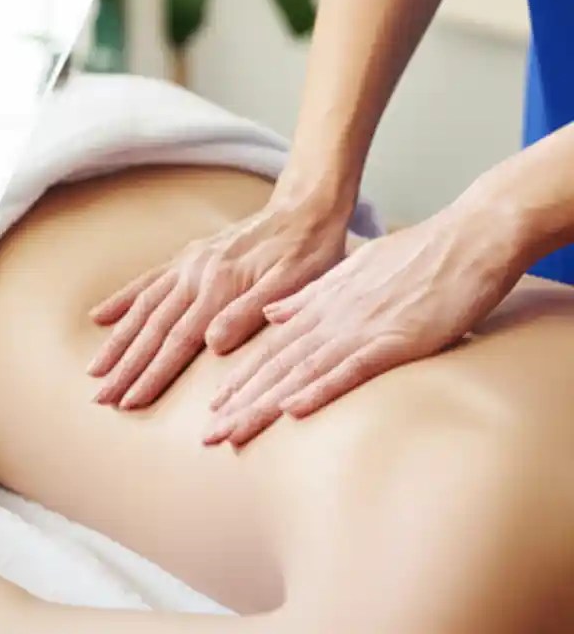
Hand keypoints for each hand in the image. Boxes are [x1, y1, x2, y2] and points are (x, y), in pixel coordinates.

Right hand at [86, 196, 349, 409]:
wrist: (304, 208)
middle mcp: (195, 275)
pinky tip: (99, 317)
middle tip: (100, 398)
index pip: (178, 341)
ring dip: (117, 341)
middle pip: (152, 329)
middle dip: (125, 367)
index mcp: (220, 287)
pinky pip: (147, 281)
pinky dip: (121, 300)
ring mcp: (187, 265)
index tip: (130, 401)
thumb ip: (250, 312)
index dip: (152, 374)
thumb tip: (213, 344)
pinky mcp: (187, 258)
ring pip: (143, 309)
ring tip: (94, 370)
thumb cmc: (307, 251)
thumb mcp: (294, 284)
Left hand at [204, 200, 526, 446]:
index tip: (213, 406)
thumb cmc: (417, 256)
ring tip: (231, 431)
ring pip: (300, 372)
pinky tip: (292, 410)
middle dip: (239, 403)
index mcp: (322, 305)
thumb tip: (273, 314)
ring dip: (263, 405)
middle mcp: (331, 318)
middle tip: (207, 435)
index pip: (271, 349)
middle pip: (274, 366)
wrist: (468, 239)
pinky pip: (350, 369)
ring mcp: (360, 328)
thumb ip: (310, 295)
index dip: (240, 380)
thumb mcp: (351, 271)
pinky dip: (319, 389)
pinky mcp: (394, 339)